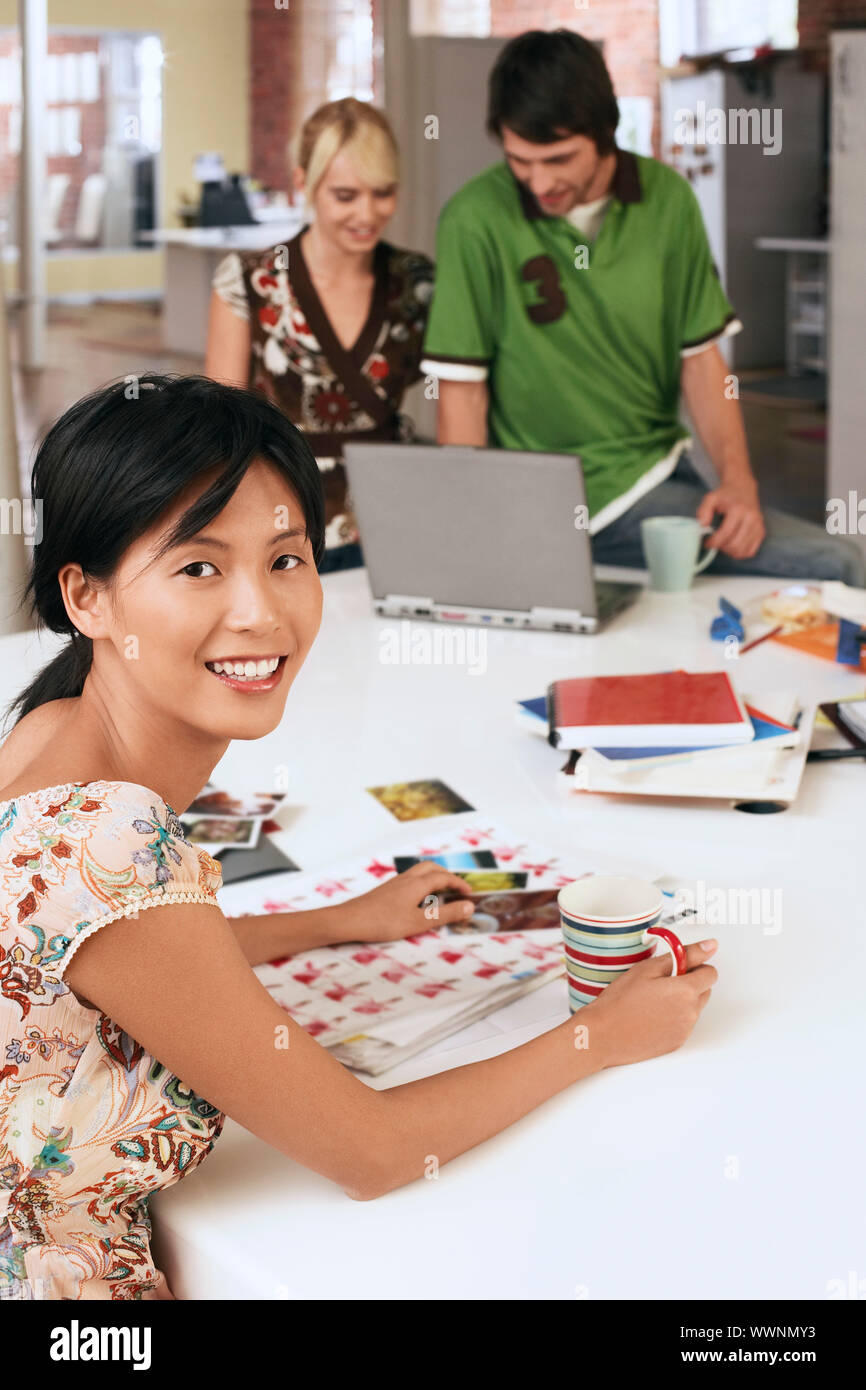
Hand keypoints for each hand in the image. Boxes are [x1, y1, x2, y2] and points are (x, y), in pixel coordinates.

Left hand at [328, 862, 476, 943]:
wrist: (350, 920)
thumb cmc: (384, 922)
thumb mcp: (419, 922)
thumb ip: (445, 914)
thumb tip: (469, 907)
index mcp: (417, 884)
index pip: (444, 877)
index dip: (459, 883)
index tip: (469, 893)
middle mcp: (406, 879)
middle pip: (431, 867)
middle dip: (447, 875)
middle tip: (457, 888)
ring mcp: (394, 883)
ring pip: (419, 872)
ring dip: (433, 877)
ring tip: (440, 892)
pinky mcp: (386, 890)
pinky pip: (410, 880)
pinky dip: (421, 883)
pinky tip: (417, 900)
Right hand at [583, 940, 718, 1067]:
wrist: (603, 1035)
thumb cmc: (620, 1001)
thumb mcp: (649, 968)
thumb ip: (685, 955)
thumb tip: (710, 946)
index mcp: (686, 991)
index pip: (710, 973)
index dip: (695, 966)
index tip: (679, 966)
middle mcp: (691, 1013)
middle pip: (704, 990)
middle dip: (688, 983)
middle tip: (660, 982)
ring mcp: (685, 1030)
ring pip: (693, 1007)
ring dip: (681, 1001)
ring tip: (652, 1001)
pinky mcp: (677, 1042)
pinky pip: (684, 1024)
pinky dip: (673, 1017)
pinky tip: (651, 1016)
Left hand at [696, 479, 764, 558]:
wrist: (743, 488)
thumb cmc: (726, 495)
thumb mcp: (711, 498)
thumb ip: (703, 510)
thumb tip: (702, 525)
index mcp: (738, 510)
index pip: (725, 533)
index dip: (713, 542)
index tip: (706, 543)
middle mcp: (751, 518)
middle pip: (735, 544)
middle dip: (721, 548)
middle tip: (715, 543)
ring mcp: (758, 526)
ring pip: (742, 550)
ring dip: (730, 552)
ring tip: (723, 544)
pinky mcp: (761, 531)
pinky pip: (751, 551)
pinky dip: (740, 553)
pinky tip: (733, 546)